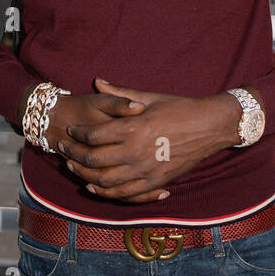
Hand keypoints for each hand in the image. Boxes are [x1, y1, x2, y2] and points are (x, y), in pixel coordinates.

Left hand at [58, 78, 242, 203]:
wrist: (210, 127)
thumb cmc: (179, 108)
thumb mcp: (149, 97)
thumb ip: (120, 94)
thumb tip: (97, 81)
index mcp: (133, 128)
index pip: (93, 135)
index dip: (77, 133)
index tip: (70, 130)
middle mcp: (137, 152)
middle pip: (94, 161)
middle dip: (74, 155)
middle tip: (64, 149)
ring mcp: (147, 170)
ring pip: (105, 182)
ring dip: (85, 177)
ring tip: (74, 169)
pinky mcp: (156, 182)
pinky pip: (125, 194)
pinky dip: (107, 193)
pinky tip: (96, 188)